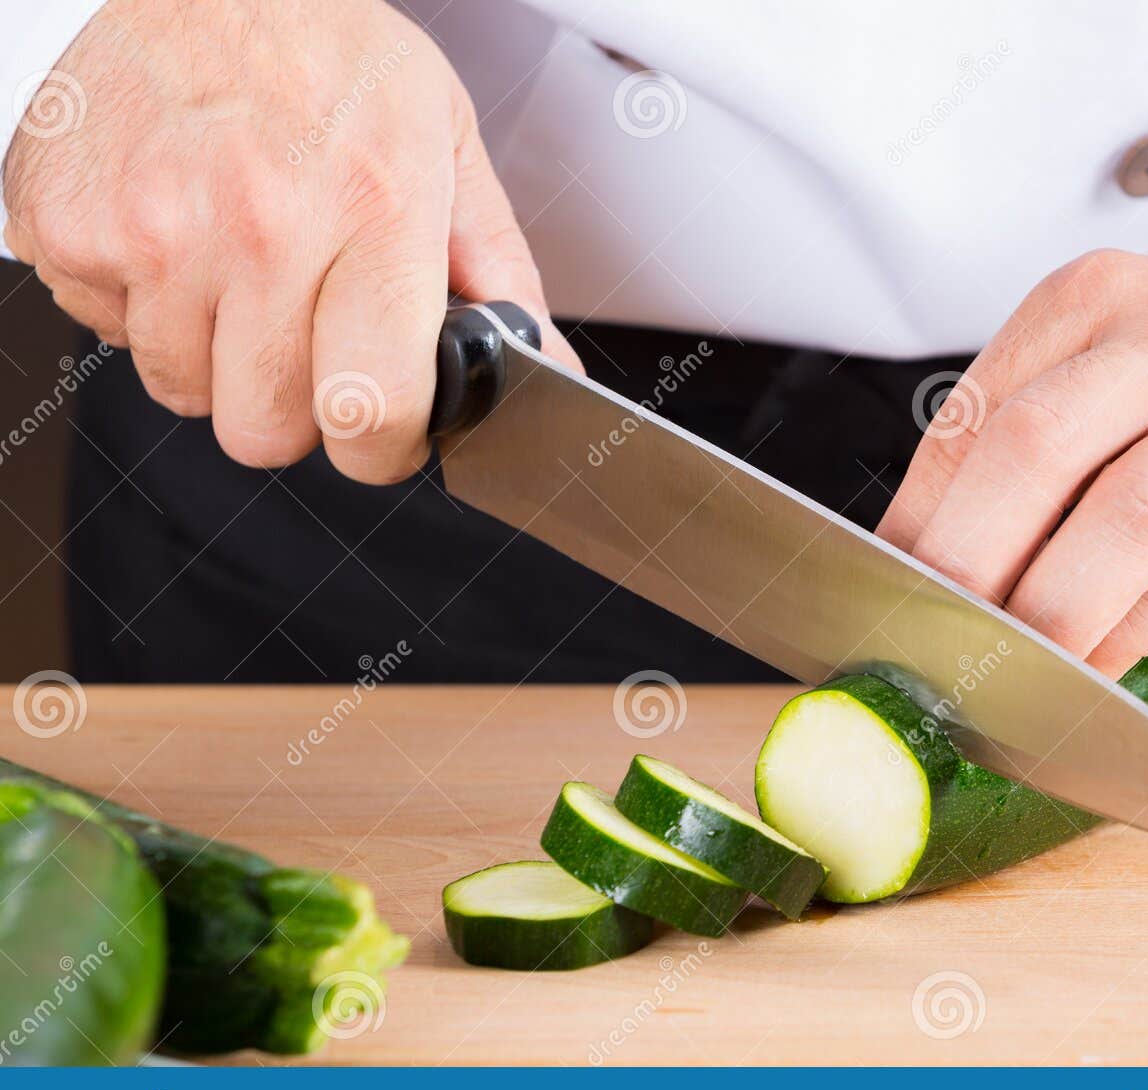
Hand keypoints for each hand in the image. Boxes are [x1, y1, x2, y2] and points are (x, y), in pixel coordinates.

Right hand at [3, 0, 580, 482]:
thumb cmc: (327, 53)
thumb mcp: (447, 142)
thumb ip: (500, 271)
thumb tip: (542, 368)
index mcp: (374, 210)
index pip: (370, 411)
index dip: (381, 447)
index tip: (383, 430)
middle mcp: (262, 226)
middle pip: (268, 431)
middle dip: (297, 405)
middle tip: (308, 332)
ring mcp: (156, 230)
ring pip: (187, 394)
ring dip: (219, 358)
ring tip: (241, 268)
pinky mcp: (73, 228)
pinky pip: (113, 338)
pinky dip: (149, 309)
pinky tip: (180, 237)